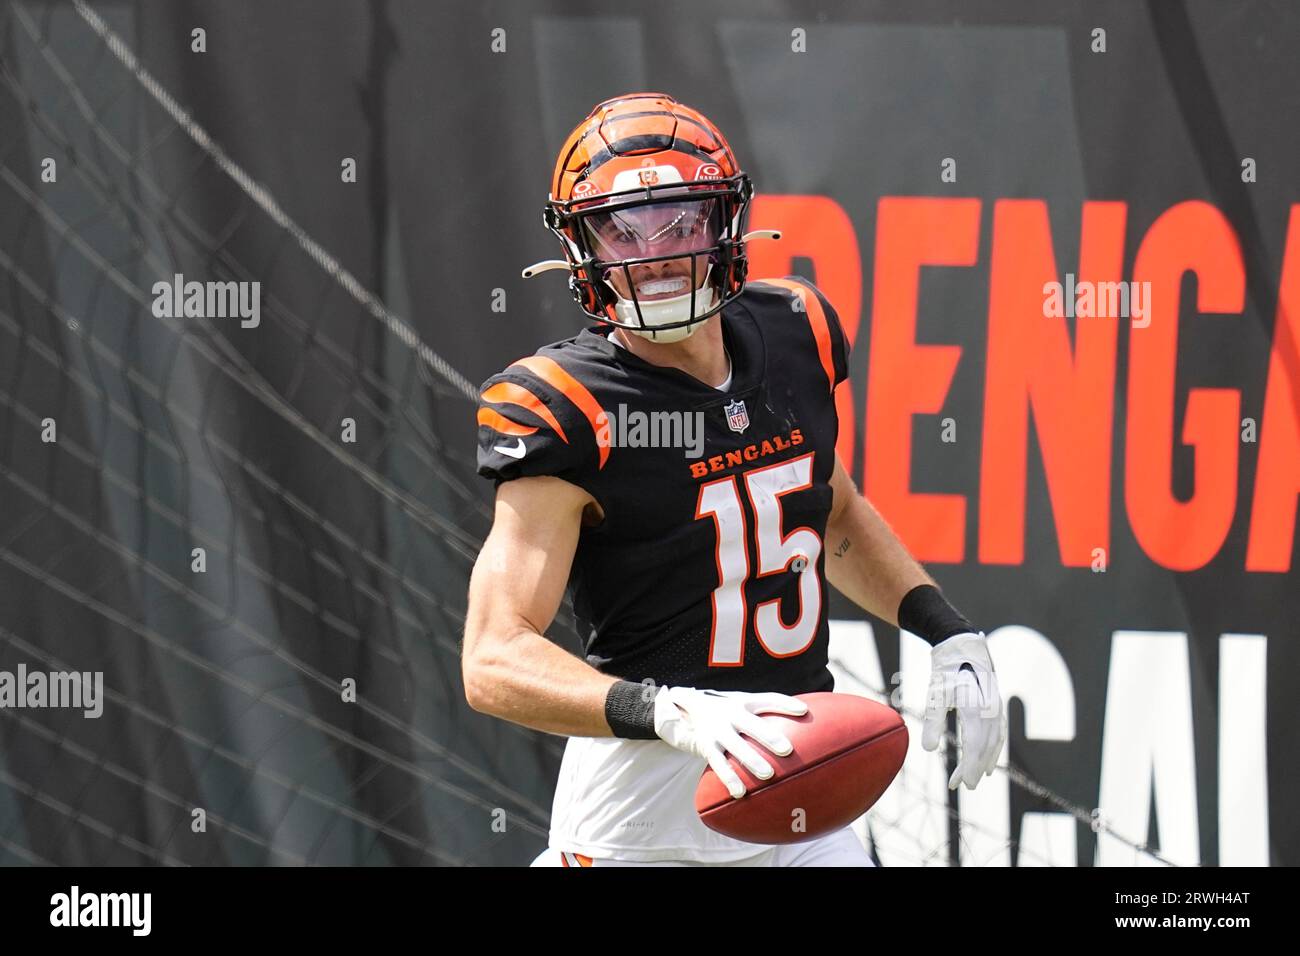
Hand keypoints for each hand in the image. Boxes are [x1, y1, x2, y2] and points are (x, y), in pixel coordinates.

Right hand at [653, 686, 808, 798]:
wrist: (685, 708)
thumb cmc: (726, 710)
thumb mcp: (743, 703)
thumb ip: (769, 709)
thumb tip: (804, 715)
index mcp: (743, 702)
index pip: (767, 699)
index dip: (785, 704)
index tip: (803, 711)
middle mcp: (730, 714)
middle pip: (751, 724)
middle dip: (768, 736)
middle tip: (787, 750)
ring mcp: (717, 730)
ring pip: (735, 746)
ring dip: (750, 760)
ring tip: (767, 775)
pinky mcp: (706, 746)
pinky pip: (718, 764)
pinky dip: (728, 778)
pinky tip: (740, 793)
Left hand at [921, 632, 1005, 789]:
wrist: (962, 647)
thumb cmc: (946, 672)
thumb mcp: (935, 695)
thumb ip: (933, 722)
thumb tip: (928, 749)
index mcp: (976, 709)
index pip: (975, 746)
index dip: (969, 767)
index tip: (963, 784)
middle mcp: (990, 711)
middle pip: (985, 747)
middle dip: (974, 768)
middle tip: (962, 786)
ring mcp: (996, 708)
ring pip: (993, 742)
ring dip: (984, 761)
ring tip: (974, 778)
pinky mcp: (996, 706)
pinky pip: (999, 733)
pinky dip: (994, 749)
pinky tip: (988, 762)